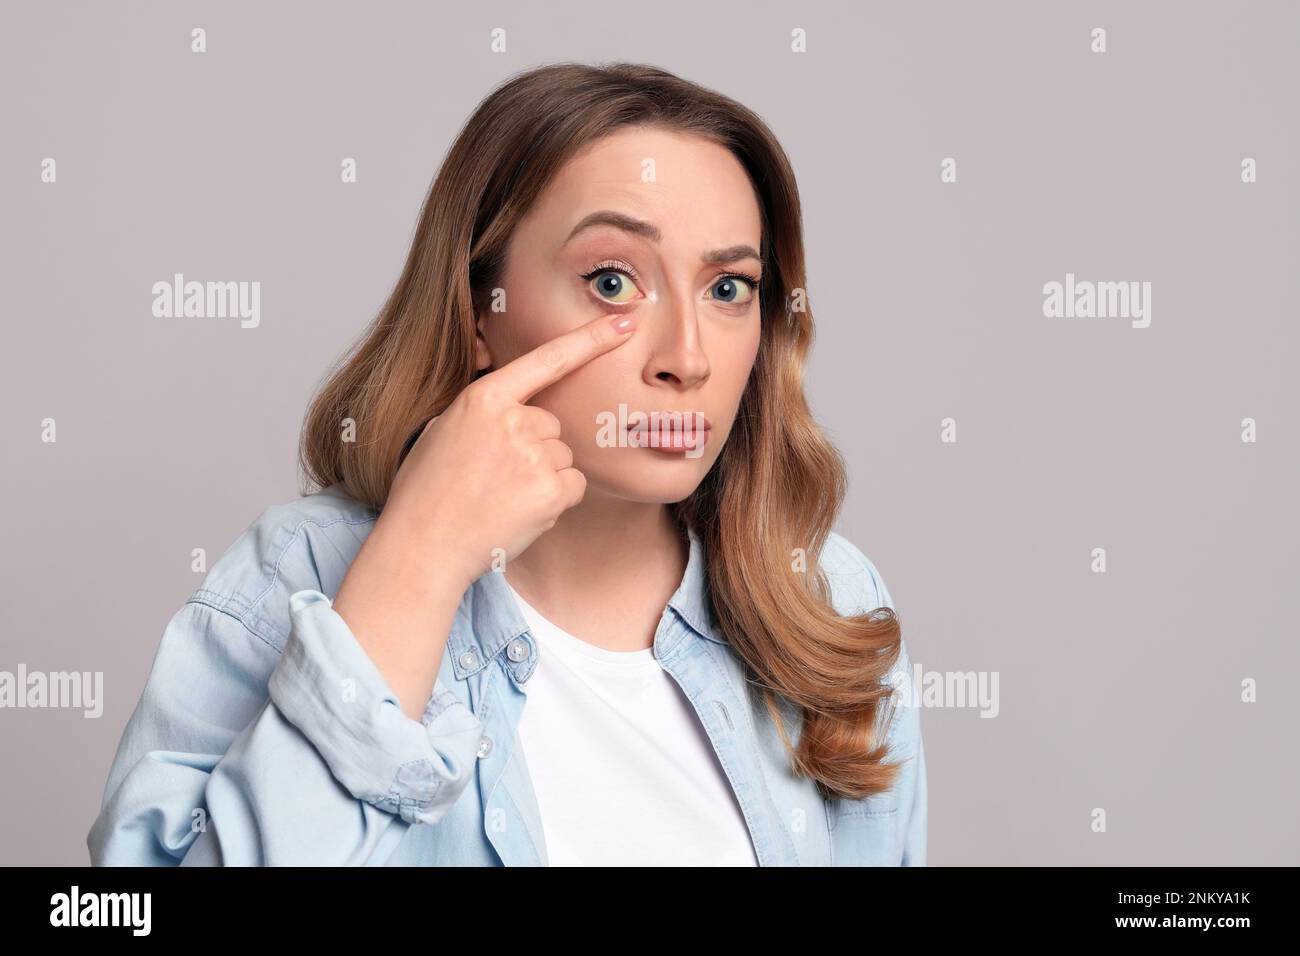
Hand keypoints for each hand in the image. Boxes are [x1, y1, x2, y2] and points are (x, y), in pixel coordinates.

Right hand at [381, 310, 638, 587]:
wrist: (422, 547)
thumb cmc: (427, 493)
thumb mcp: (442, 432)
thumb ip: (483, 413)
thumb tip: (510, 408)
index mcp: (483, 399)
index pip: (547, 360)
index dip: (590, 339)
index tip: (623, 322)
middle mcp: (512, 420)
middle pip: (553, 425)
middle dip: (534, 449)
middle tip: (496, 479)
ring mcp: (533, 455)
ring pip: (563, 456)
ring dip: (544, 477)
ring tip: (502, 498)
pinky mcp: (551, 490)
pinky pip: (574, 485)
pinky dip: (556, 501)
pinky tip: (520, 512)